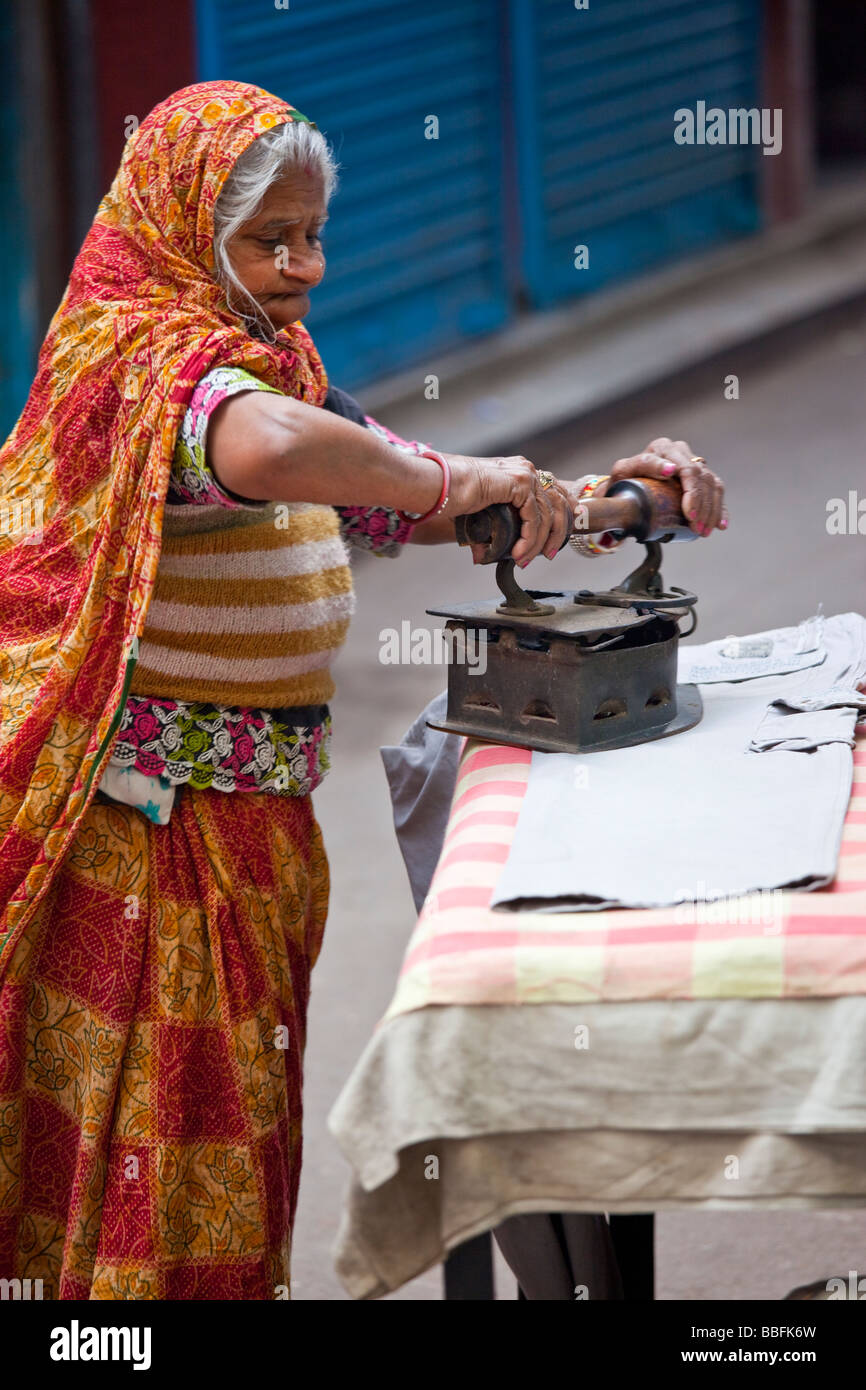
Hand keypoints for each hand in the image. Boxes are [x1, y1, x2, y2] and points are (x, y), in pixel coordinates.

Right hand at [440, 453, 571, 565]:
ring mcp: (525, 474)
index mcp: (520, 471)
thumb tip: (484, 555)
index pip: (554, 491)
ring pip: (547, 514)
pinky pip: (534, 517)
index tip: (563, 535)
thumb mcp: (481, 512)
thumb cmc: (452, 495)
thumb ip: (490, 527)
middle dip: (558, 532)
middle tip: (549, 554)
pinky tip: (519, 552)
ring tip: (526, 560)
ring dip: (539, 542)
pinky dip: (530, 539)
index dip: (564, 512)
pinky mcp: (520, 483)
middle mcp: (526, 470)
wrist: (440, 484)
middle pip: (558, 502)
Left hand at [599, 438, 727, 536]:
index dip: (691, 492)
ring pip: (711, 483)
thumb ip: (642, 466)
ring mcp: (692, 461)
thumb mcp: (623, 472)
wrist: (627, 484)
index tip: (689, 513)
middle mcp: (679, 451)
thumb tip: (670, 470)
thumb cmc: (624, 480)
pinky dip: (720, 509)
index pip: (684, 468)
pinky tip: (721, 524)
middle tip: (696, 527)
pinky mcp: (701, 475)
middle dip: (701, 505)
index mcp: (662, 448)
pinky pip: (716, 489)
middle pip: (700, 477)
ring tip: (704, 531)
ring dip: (710, 510)